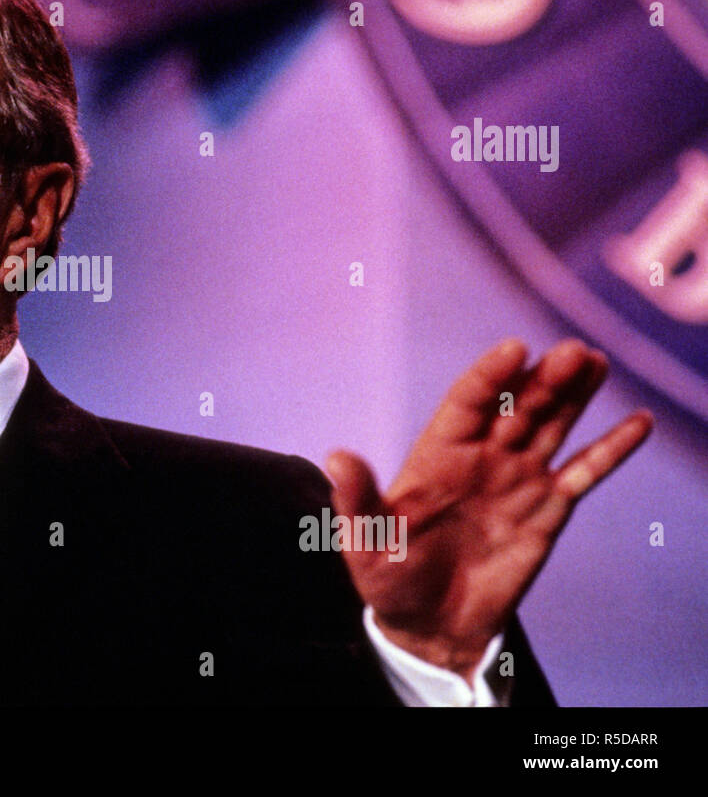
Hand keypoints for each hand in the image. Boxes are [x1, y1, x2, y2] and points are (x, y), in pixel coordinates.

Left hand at [323, 338, 652, 680]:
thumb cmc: (389, 579)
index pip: (467, 402)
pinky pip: (583, 472)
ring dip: (573, 395)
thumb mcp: (365, 542)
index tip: (515, 349)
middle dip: (543, 379)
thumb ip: (357, 499)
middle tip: (573, 353)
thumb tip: (336, 456)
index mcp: (437, 455)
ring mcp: (517, 478)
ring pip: (551, 425)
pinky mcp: (548, 508)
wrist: (430, 623)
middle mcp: (481, 457)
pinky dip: (611, 448)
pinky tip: (638, 421)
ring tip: (596, 362)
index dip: (490, 376)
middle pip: (516, 407)